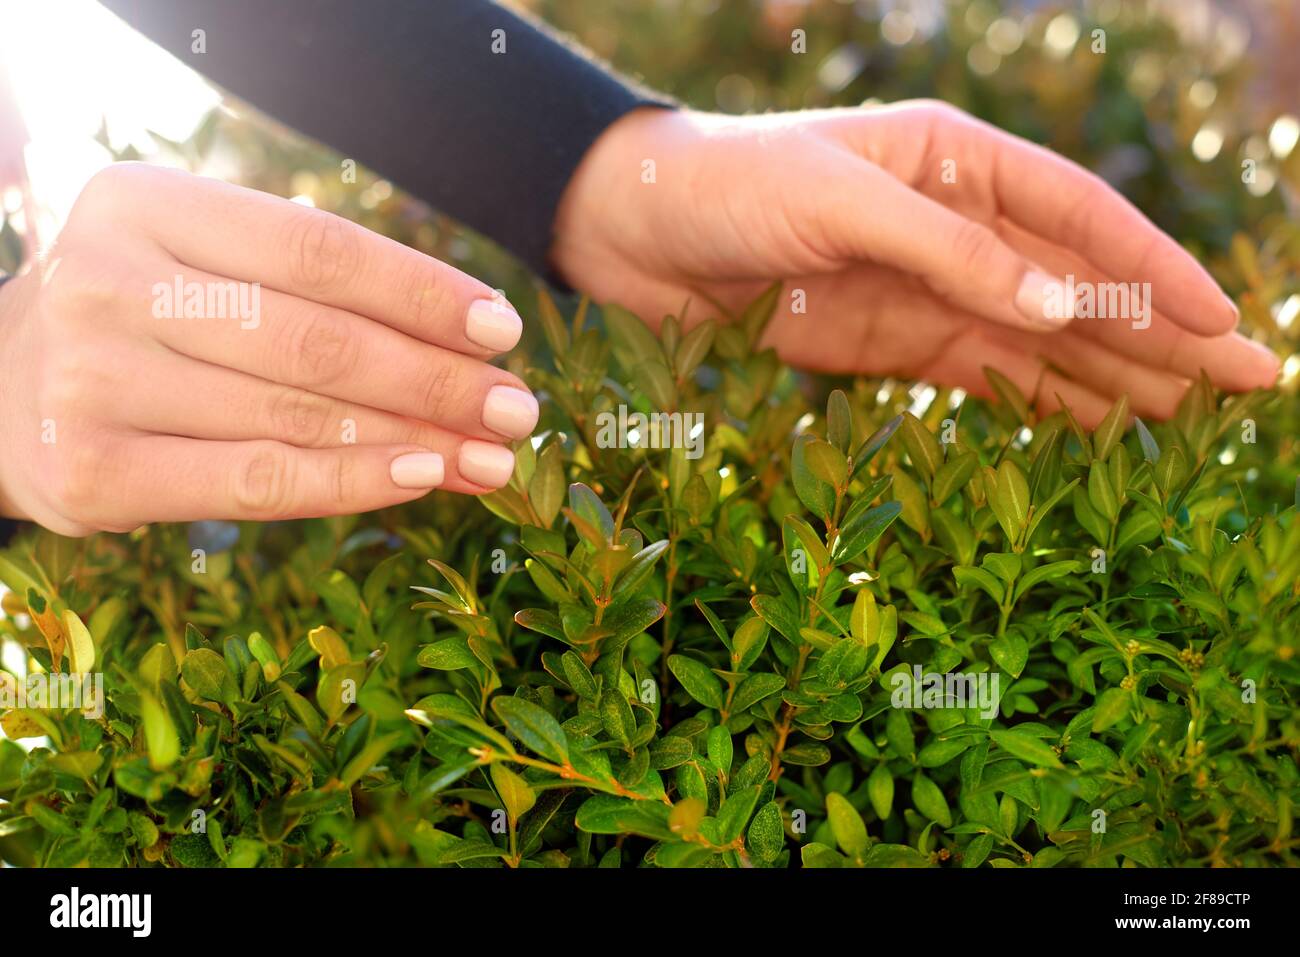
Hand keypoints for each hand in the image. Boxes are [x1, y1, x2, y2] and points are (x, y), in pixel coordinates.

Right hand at [0, 163, 537, 534]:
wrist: (0, 387)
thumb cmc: (143, 316)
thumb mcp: (205, 263)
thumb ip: (310, 286)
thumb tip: (469, 339)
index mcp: (145, 205)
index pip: (318, 250)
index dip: (423, 294)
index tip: (503, 330)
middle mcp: (109, 283)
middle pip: (318, 340)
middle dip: (437, 380)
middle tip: (516, 409)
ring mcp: (93, 379)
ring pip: (297, 417)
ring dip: (416, 440)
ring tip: (491, 456)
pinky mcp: (93, 471)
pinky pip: (257, 481)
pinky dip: (353, 482)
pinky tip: (422, 478)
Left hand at [552, 102, 1279, 426]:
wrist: (630, 230)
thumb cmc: (727, 185)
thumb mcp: (839, 201)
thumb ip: (947, 251)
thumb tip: (1056, 309)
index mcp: (954, 160)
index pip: (1079, 216)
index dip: (1155, 271)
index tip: (1223, 320)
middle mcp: (953, 224)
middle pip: (1078, 284)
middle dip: (1163, 332)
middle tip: (1248, 383)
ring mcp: (923, 287)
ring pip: (1041, 339)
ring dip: (1116, 376)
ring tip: (1192, 418)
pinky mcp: (885, 343)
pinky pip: (979, 375)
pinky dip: (1038, 401)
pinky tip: (1096, 428)